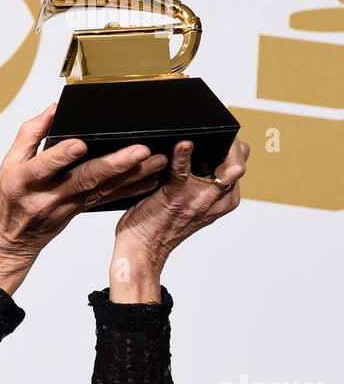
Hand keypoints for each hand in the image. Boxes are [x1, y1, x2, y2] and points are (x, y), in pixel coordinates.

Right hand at [0, 102, 168, 293]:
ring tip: (156, 160)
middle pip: (83, 179)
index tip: (80, 143)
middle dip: (114, 164)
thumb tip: (54, 109)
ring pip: (102, 189)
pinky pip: (106, 200)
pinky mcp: (78, 211)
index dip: (61, 156)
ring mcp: (66, 206)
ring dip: (132, 175)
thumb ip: (30, 135)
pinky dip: (130, 190)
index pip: (43, 166)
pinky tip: (150, 181)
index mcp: (24, 181)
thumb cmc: (5, 202)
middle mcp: (48, 196)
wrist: (7, 243)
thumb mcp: (7, 165)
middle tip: (139, 150)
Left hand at [111, 136, 249, 270]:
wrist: (143, 250)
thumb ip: (203, 182)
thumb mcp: (193, 204)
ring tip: (200, 135)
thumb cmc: (161, 226)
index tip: (219, 135)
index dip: (231, 146)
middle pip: (240, 160)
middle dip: (230, 142)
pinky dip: (183, 155)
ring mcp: (200, 197)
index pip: (240, 163)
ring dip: (217, 143)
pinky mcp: (177, 195)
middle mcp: (217, 199)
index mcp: (224, 200)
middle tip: (213, 133)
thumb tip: (198, 150)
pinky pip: (184, 170)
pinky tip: (183, 144)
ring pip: (228, 162)